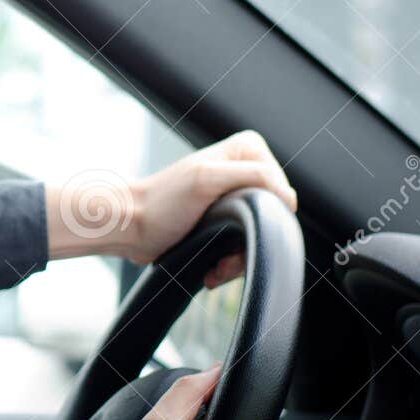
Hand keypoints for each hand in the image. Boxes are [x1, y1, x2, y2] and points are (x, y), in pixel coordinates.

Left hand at [47, 129, 296, 273]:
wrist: (131, 228)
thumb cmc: (160, 203)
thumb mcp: (205, 179)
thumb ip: (252, 177)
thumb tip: (288, 197)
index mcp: (246, 149)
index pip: (282, 188)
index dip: (265, 213)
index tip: (236, 222)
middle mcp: (244, 169)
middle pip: (272, 216)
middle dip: (250, 243)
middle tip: (225, 255)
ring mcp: (235, 196)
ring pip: (260, 236)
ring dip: (239, 260)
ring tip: (216, 266)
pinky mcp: (225, 220)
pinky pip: (244, 247)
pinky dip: (231, 264)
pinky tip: (213, 269)